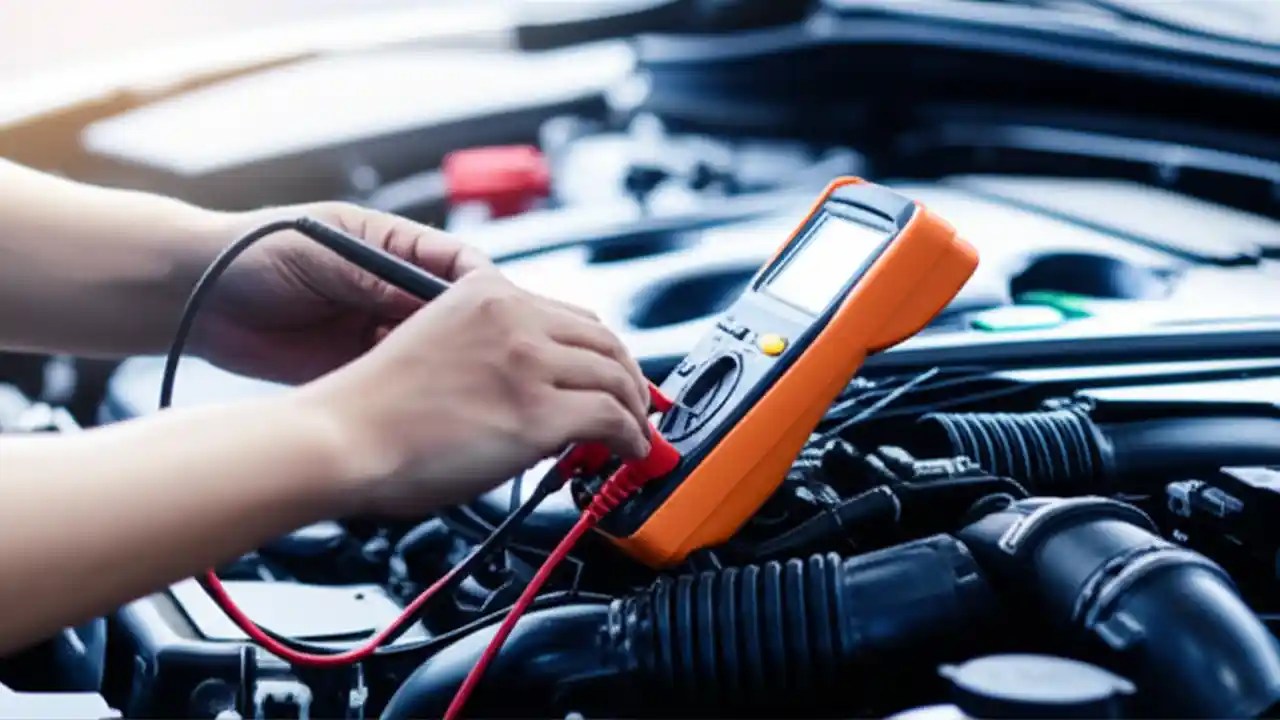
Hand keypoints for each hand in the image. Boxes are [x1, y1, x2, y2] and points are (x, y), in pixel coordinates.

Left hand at [193, 202, 491, 383]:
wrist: (192, 297)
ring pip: (433, 352)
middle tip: (494, 359)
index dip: (482, 288)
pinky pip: (398, 382)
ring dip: (447, 369)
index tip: (501, 309)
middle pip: (453, 315)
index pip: (455, 265)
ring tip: (464, 388)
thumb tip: (432, 298)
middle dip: (473, 335)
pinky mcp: (356, 369)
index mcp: (389, 248)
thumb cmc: (249, 252)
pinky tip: (428, 405)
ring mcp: (375, 331)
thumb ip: (376, 275)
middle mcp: (390, 290)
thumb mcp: (322, 254)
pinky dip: (415, 394)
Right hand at [295, 268, 652, 514]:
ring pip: (617, 377)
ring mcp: (529, 364)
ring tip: (636, 434)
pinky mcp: (538, 414)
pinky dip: (632, 438)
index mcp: (486, 294)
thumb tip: (532, 387)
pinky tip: (629, 453)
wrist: (341, 438)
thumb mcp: (437, 344)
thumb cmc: (372, 409)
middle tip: (634, 404)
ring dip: (634, 409)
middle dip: (628, 375)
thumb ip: (490, 350)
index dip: (599, 349)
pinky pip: (613, 420)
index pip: (569, 315)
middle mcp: (514, 318)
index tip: (607, 371)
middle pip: (604, 340)